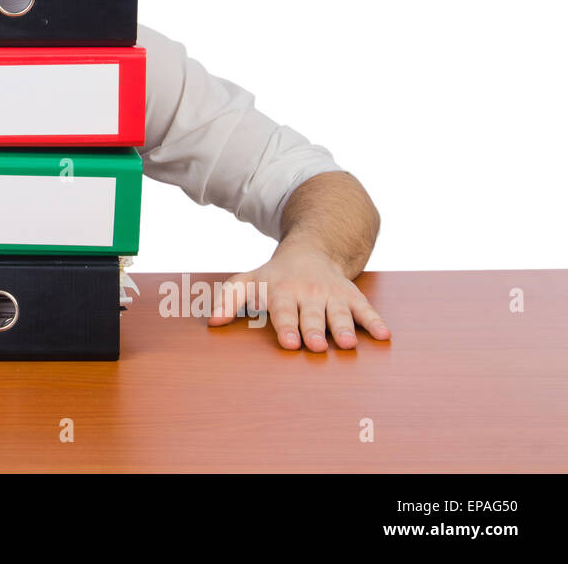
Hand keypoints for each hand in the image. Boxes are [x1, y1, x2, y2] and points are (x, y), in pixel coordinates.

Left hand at [207, 239, 390, 350]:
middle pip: (312, 314)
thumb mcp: (246, 282)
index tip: (290, 343)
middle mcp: (308, 293)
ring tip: (349, 344)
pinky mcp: (351, 295)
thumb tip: (212, 322)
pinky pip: (365, 308)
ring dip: (345, 327)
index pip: (283, 311)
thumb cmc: (273, 277)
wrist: (310, 251)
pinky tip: (384, 335)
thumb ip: (228, 300)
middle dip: (314, 330)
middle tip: (317, 346)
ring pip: (339, 312)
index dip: (287, 326)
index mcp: (281, 291)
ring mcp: (331, 294)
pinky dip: (374, 320)